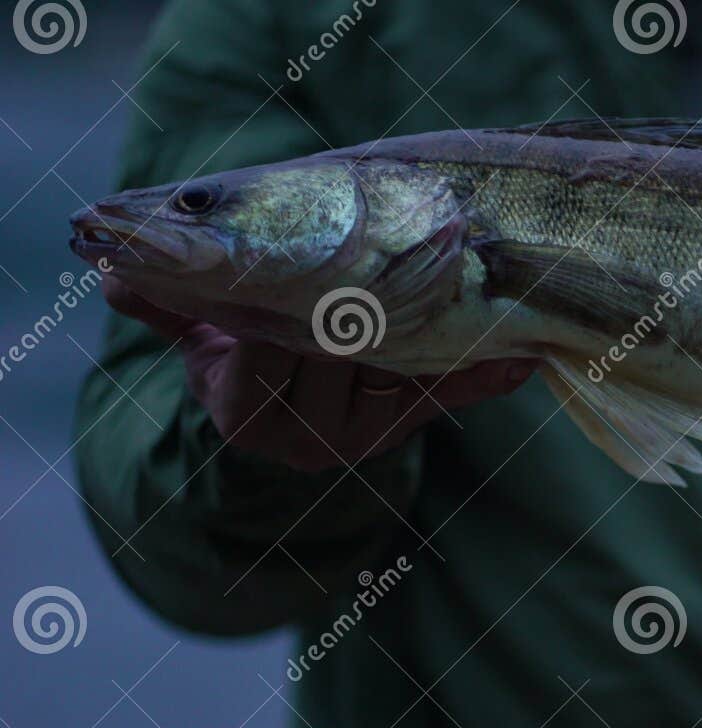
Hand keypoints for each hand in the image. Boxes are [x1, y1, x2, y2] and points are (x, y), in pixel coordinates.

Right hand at [104, 277, 537, 472]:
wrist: (282, 424)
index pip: (270, 353)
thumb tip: (111, 274)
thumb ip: (168, 309)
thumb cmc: (239, 363)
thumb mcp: (202, 341)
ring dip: (440, 332)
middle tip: (404, 253)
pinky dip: (486, 376)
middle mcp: (309, 434)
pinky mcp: (409, 425)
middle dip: (366, 306)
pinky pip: (449, 398)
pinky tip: (523, 359)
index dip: (289, 311)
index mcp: (249, 410)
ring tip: (477, 280)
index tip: (308, 270)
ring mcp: (365, 434)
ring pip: (401, 372)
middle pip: (340, 355)